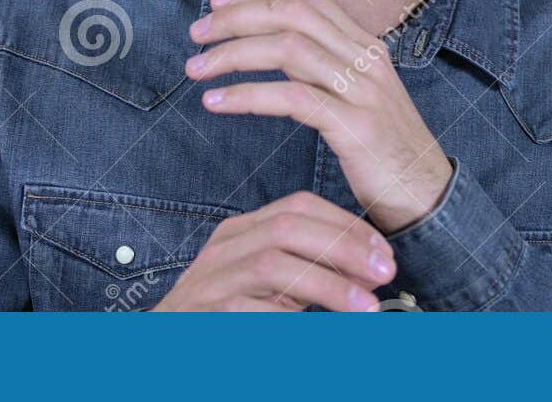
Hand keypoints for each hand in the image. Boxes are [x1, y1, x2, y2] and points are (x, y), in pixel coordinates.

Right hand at [152, 191, 394, 310]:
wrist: (167, 345)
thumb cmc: (227, 316)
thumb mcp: (271, 286)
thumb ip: (311, 272)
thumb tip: (367, 272)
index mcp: (242, 232)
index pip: (297, 206)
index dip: (345, 224)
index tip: (383, 252)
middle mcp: (225, 249)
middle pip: (288, 227)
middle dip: (343, 247)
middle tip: (384, 274)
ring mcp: (212, 281)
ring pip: (274, 266)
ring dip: (327, 285)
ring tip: (364, 308)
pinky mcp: (208, 315)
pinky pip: (253, 313)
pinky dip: (292, 322)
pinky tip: (319, 332)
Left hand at [186, 0, 452, 233]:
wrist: (429, 196)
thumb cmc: (383, 149)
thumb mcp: (357, 95)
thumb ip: (324, 66)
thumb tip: (274, 46)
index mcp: (365, 44)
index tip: (217, 3)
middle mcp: (366, 58)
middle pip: (293, 14)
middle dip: (237, 18)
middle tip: (197, 34)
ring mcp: (363, 90)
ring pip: (289, 49)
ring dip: (233, 54)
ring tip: (196, 69)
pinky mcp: (356, 127)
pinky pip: (293, 99)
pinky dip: (247, 96)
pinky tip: (217, 103)